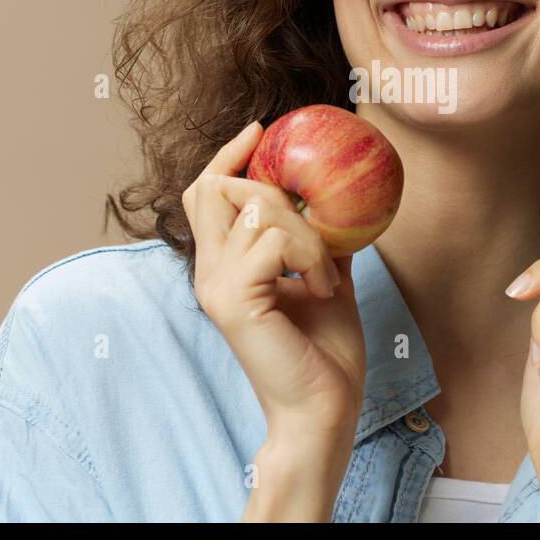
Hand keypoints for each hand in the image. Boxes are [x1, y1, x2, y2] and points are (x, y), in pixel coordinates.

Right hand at [182, 120, 366, 450]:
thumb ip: (316, 237)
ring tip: (327, 273)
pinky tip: (324, 287)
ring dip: (308, 231)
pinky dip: (310, 254)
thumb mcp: (323, 277)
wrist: (323, 410)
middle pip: (216, 188)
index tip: (260, 129)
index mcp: (223, 267)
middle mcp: (209, 272)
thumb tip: (335, 196)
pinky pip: (274, 239)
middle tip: (315, 211)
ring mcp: (217, 285)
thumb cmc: (323, 352)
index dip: (227, 156)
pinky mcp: (235, 300)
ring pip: (258, 207)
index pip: (204, 193)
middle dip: (272, 184)